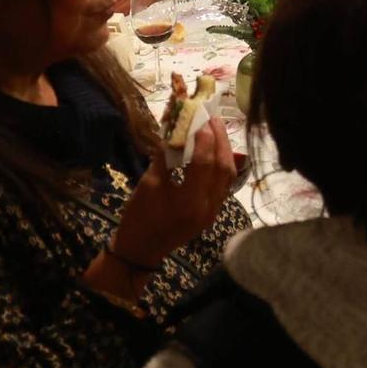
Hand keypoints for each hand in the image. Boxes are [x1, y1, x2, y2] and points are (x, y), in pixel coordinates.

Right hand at [112, 116, 235, 267]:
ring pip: (228, 175)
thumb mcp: (148, 184)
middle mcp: (208, 207)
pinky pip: (224, 184)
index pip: (205, 163)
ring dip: (224, 150)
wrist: (141, 250)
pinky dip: (221, 164)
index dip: (205, 138)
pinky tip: (213, 150)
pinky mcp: (213, 212)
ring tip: (216, 129)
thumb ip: (165, 156)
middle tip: (212, 117)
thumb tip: (176, 130)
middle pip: (223, 167)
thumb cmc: (138, 218)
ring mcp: (214, 211)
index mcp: (190, 202)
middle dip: (220, 139)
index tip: (201, 117)